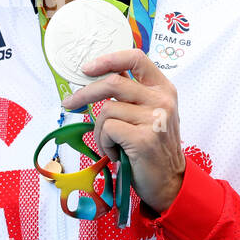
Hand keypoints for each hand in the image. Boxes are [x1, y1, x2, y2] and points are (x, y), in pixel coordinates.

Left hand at [60, 48, 185, 211]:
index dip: (108, 59)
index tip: (87, 68)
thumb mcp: (149, 113)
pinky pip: (107, 130)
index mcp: (163, 88)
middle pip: (113, 82)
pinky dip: (104, 143)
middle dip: (84, 93)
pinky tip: (116, 153)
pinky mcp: (144, 138)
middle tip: (70, 103)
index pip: (136, 58)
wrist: (169, 182)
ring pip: (106, 110)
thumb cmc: (153, 148)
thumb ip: (132, 94)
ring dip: (100, 131)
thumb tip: (96, 77)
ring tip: (111, 144)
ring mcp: (155, 119)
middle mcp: (162, 100)